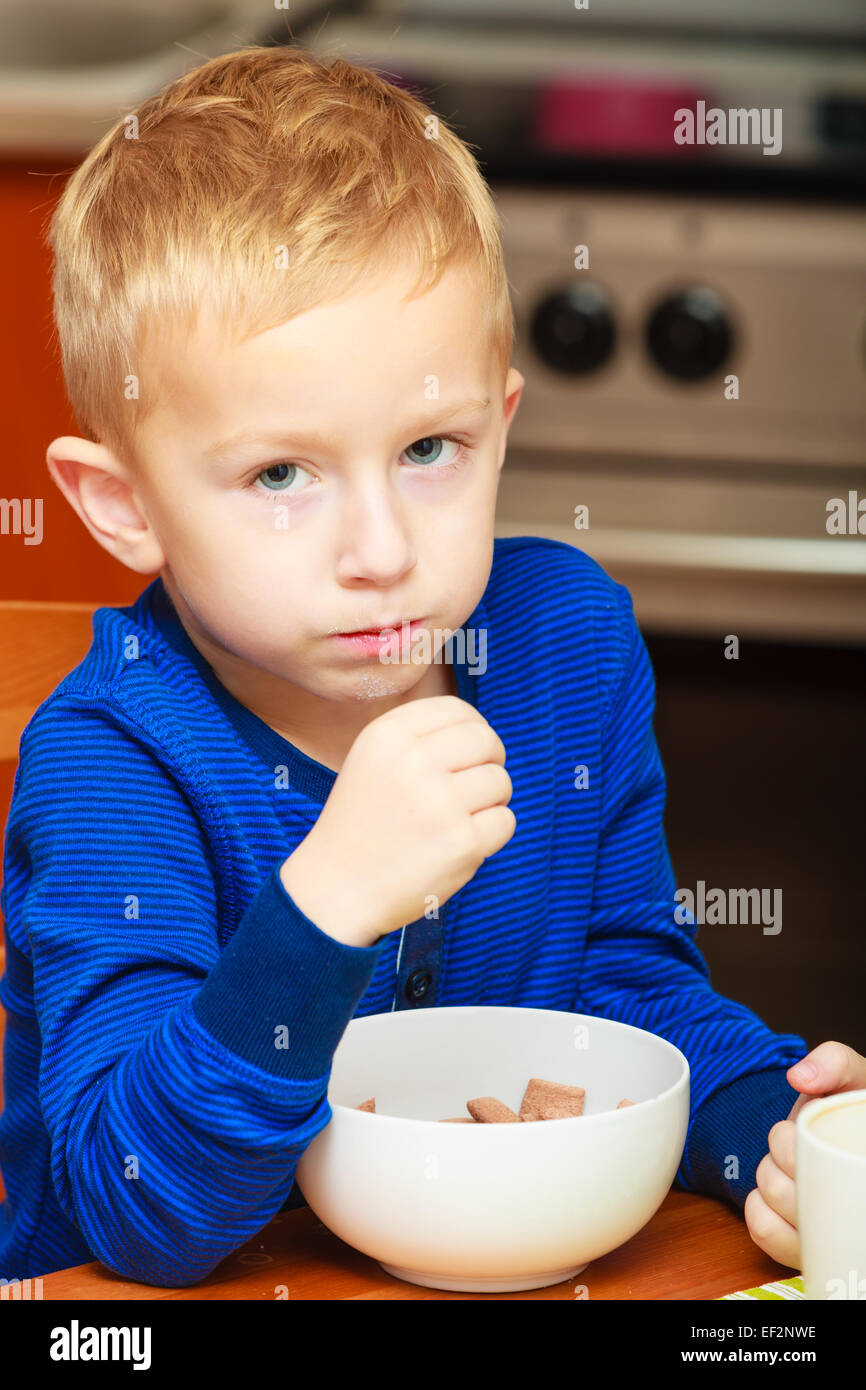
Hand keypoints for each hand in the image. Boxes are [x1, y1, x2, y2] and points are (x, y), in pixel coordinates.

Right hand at [280, 695, 514, 945]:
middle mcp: (413, 762)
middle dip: (490, 761)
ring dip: (490, 801)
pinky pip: (505, 821)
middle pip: (486, 741)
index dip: (474, 729)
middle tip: (474, 786)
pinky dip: (491, 833)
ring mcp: (441, 803)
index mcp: (388, 735)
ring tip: (458, 819)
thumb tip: (481, 731)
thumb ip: (420, 738)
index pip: (457, 710)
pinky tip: (460, 843)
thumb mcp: (371, 760)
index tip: (469, 752)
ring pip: (500, 782)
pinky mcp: (463, 842)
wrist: (337, 888)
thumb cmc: (362, 823)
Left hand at [744, 1040, 865, 1267]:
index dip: (795, 1149)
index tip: (797, 1128)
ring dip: (770, 1177)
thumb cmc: (850, 1108)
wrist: (838, 1133)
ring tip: (790, 1164)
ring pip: (780, 1209)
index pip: (825, 1178)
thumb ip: (834, 1062)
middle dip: (783, 1155)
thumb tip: (800, 1077)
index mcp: (863, 1168)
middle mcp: (856, 1215)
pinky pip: (765, 1234)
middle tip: (792, 1140)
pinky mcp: (808, 1255)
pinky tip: (773, 1193)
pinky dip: (758, 1206)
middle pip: (799, 1193)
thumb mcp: (853, 1078)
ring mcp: (838, 1241)